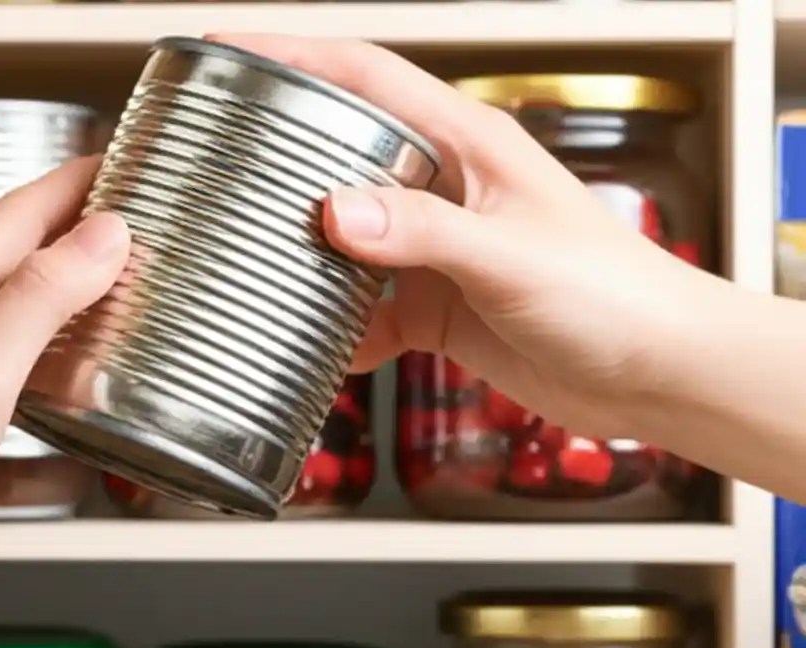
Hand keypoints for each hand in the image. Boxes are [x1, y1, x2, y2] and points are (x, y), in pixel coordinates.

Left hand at [0, 156, 129, 647]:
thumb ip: (40, 300)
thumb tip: (103, 233)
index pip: (22, 212)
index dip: (76, 183)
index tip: (125, 161)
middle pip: (15, 264)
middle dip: (76, 243)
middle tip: (137, 241)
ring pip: (6, 330)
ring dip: (61, 318)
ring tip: (111, 322)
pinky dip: (36, 406)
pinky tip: (61, 440)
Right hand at [212, 33, 717, 440]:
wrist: (658, 372)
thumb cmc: (614, 294)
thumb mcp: (512, 254)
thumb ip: (425, 232)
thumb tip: (337, 213)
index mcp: (467, 146)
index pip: (367, 78)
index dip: (296, 54)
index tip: (230, 50)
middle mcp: (445, 188)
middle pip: (342, 153)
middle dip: (281, 157)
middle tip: (214, 168)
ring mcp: (436, 249)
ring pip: (344, 237)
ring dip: (302, 253)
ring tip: (247, 263)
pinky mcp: (435, 305)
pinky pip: (365, 311)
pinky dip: (337, 330)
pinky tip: (313, 348)